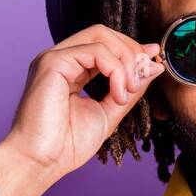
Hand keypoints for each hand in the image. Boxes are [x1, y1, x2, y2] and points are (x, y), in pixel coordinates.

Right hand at [0, 25, 163, 180]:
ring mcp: (54, 58)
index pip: (105, 44)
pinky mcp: (52, 62)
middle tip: (144, 76)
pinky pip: (95, 51)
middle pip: (103, 33)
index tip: (154, 64)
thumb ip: (130, 88)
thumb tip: (153, 66)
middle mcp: (61, 59)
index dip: (132, 50)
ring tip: (129, 91)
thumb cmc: (67, 144)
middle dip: (131, 51)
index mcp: (71, 69)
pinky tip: (118, 95)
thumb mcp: (110, 112)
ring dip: (126, 61)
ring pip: (100, 37)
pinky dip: (115, 70)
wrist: (42, 162)